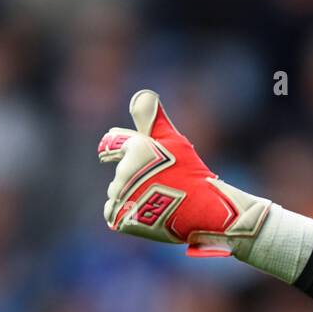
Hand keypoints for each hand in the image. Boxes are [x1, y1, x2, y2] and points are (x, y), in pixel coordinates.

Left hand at [98, 88, 269, 256]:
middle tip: (162, 187)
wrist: (205, 212)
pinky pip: (113, 214)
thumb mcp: (174, 141)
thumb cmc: (192, 174)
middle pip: (120, 174)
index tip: (107, 151)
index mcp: (135, 148)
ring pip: (117, 195)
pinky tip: (145, 215)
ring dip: (132, 198)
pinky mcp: (122, 218)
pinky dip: (125, 216)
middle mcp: (125, 171)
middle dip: (135, 180)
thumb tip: (141, 93)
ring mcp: (123, 197)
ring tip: (158, 203)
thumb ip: (152, 118)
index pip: (111, 143)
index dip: (112, 147)